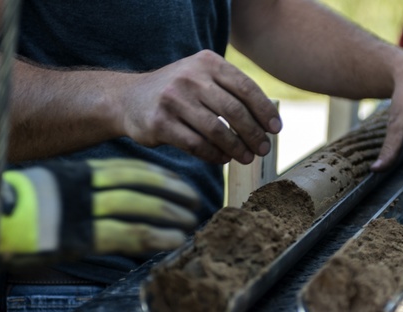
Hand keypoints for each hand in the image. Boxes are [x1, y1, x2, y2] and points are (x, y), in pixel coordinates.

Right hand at [0, 158, 199, 253]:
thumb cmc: (16, 211)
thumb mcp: (53, 191)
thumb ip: (82, 192)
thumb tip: (109, 198)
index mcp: (78, 175)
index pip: (129, 170)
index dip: (160, 176)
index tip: (181, 182)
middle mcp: (84, 189)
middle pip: (140, 185)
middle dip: (172, 193)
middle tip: (196, 201)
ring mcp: (82, 212)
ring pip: (139, 208)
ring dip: (170, 214)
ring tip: (191, 222)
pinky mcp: (80, 238)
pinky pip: (127, 235)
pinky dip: (155, 236)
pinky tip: (174, 240)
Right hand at [117, 50, 281, 164]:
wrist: (127, 99)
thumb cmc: (176, 93)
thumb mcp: (201, 78)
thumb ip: (230, 91)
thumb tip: (267, 120)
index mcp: (207, 62)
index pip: (245, 88)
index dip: (264, 111)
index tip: (275, 129)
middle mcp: (190, 77)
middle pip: (234, 110)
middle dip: (253, 133)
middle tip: (263, 148)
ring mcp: (173, 99)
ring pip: (217, 130)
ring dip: (237, 147)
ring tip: (247, 157)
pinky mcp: (160, 123)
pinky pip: (197, 144)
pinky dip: (215, 155)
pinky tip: (223, 158)